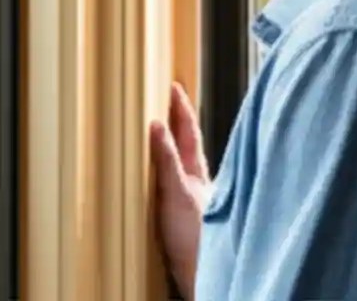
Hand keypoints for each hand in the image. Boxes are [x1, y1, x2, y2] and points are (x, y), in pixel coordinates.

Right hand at [150, 82, 211, 299]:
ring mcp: (191, 197)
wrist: (199, 270)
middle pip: (187, 143)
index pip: (189, 130)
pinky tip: (158, 176)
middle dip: (178, 121)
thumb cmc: (193, 235)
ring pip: (182, 162)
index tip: (174, 85)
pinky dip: (165, 170)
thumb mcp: (176, 192)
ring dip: (172, 145)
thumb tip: (157, 125)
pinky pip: (173, 181)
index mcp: (197, 170)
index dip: (181, 108)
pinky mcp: (183, 213)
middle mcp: (197, 181)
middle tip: (167, 99)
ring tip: (160, 130)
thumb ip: (167, 160)